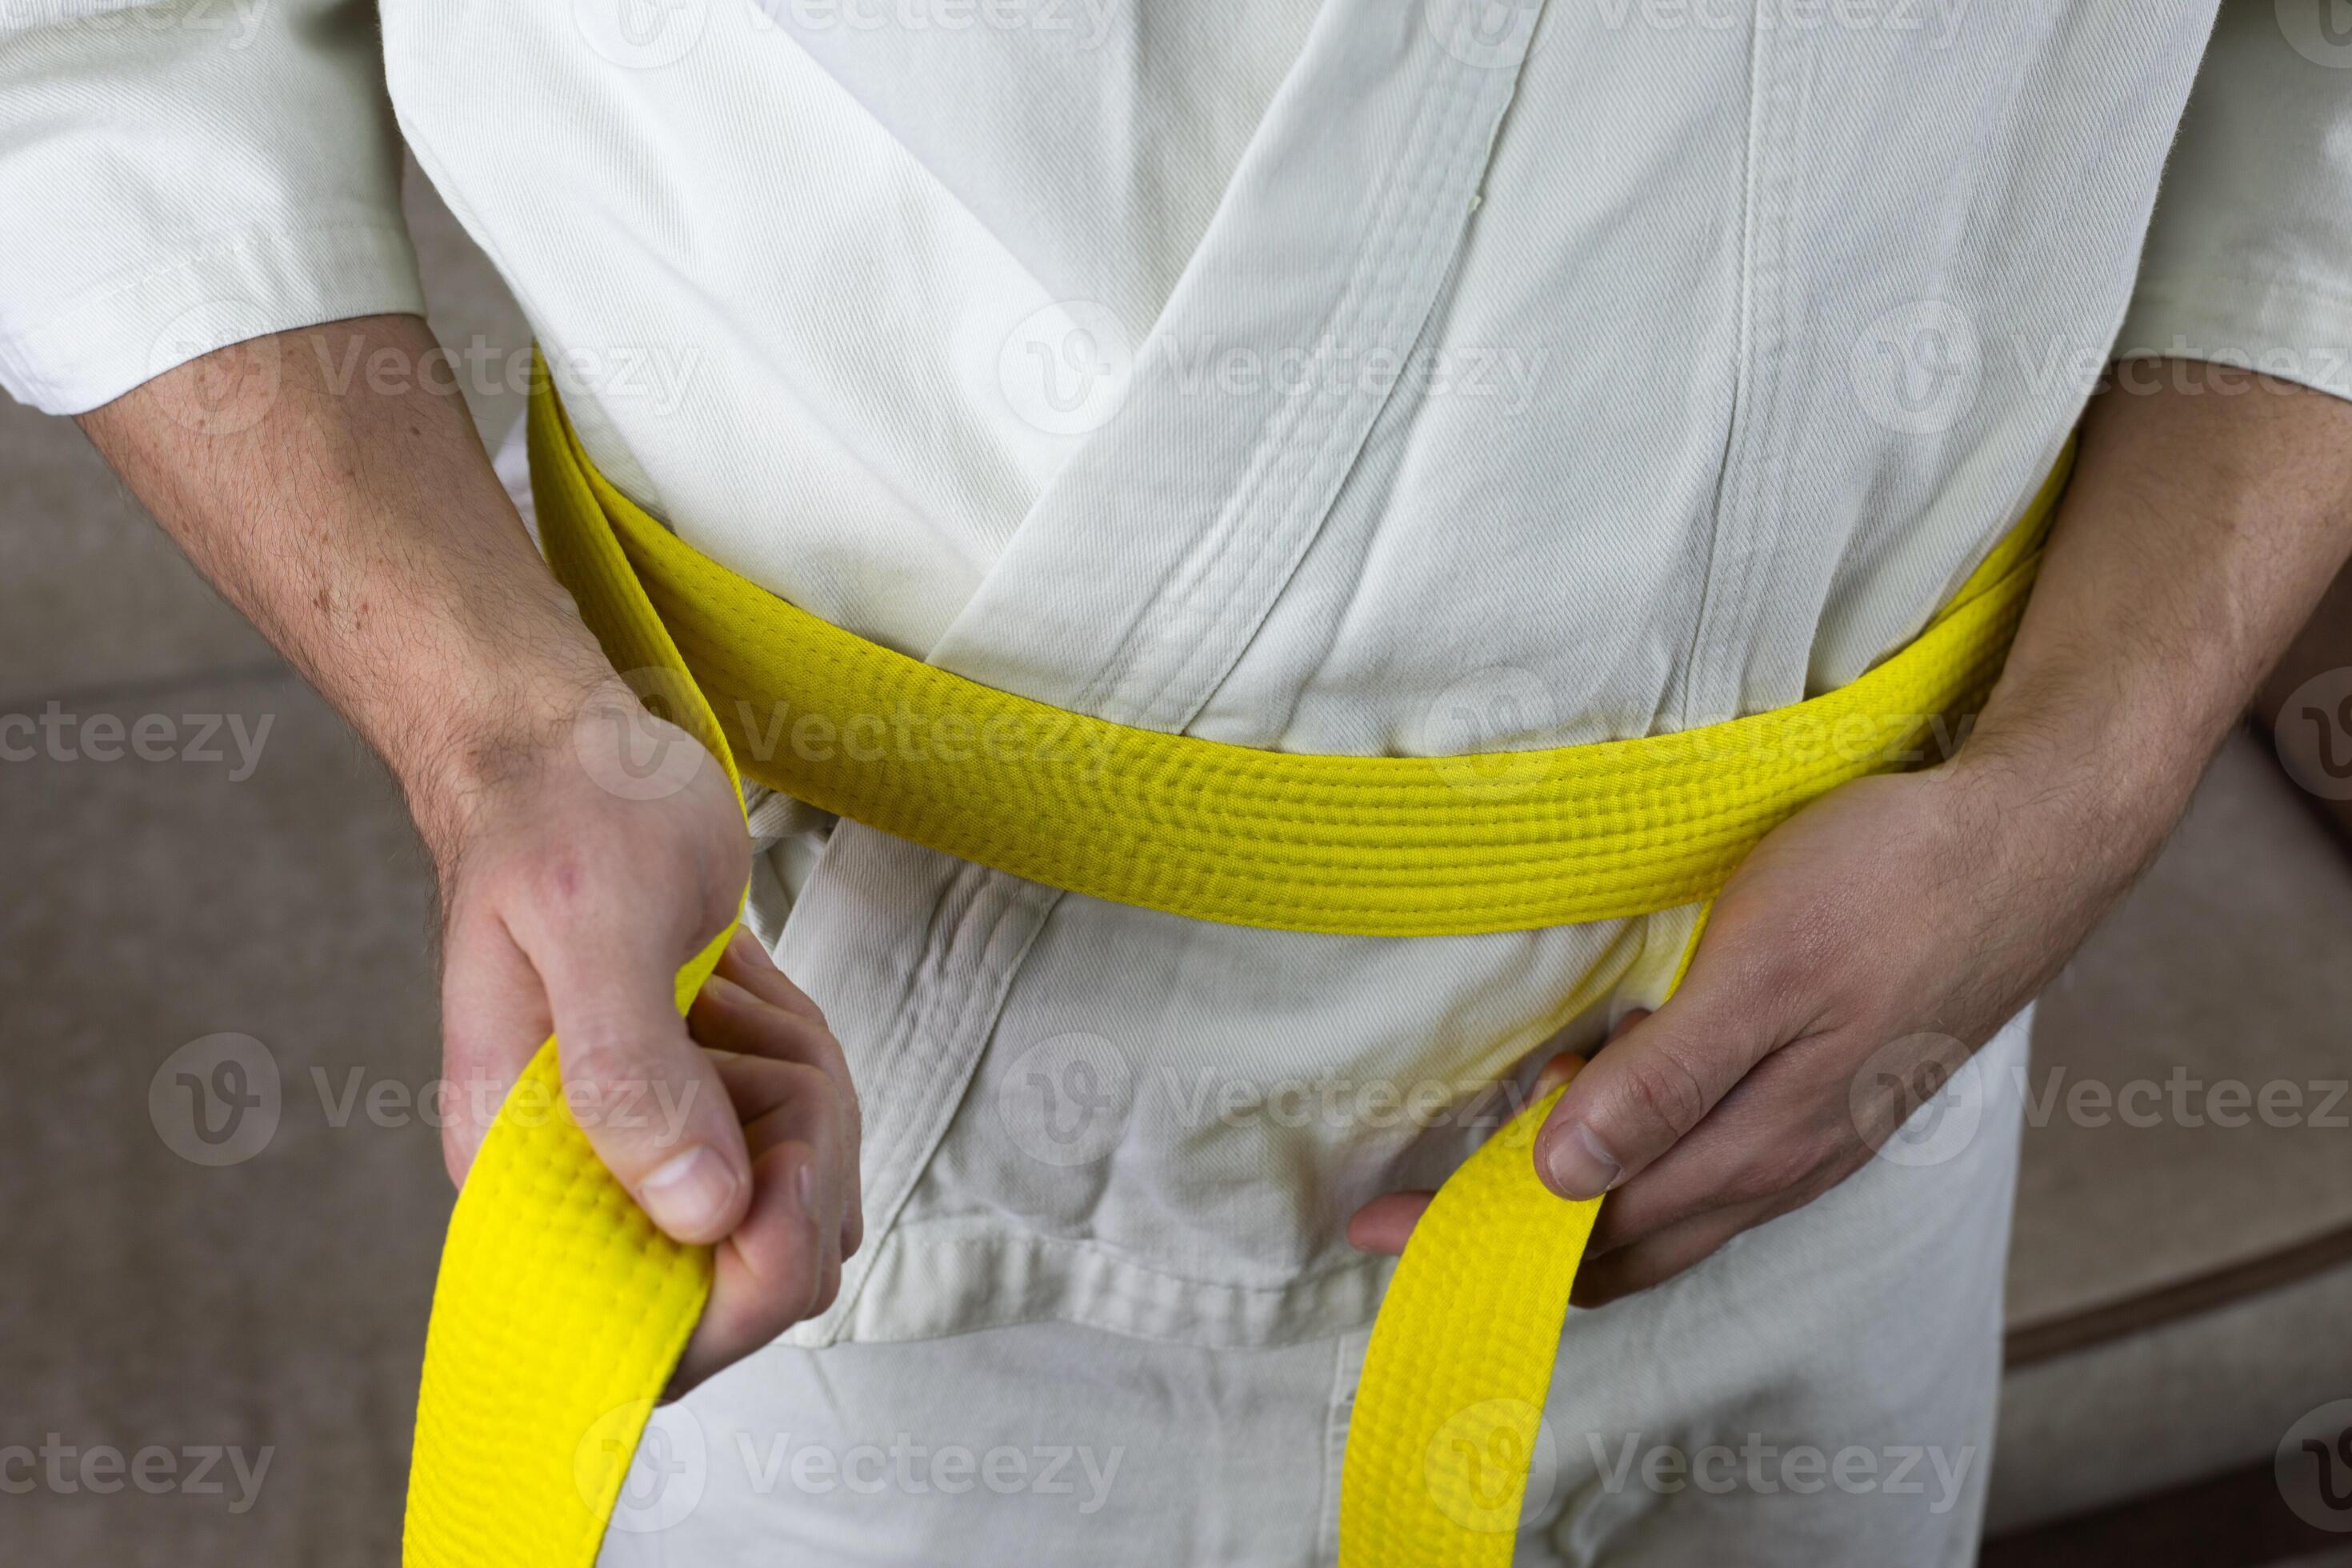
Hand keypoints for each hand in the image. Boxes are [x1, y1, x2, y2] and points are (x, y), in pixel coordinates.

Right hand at [424, 679, 860, 1389]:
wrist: (569, 752)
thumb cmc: (570, 814)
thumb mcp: (600, 921)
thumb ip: (631, 1072)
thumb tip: (696, 1214)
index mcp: (517, 1173)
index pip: (647, 1335)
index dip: (744, 1277)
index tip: (775, 1163)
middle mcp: (576, 1189)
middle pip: (756, 1271)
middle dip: (797, 1149)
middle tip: (752, 1032)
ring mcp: (643, 1158)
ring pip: (798, 1203)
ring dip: (803, 1091)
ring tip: (733, 997)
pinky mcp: (694, 1119)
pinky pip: (802, 1144)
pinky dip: (805, 1069)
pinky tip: (749, 1002)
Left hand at [1348, 756, 2137, 1304]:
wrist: (2030, 842)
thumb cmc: (1889, 885)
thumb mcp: (1760, 967)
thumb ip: (1664, 1080)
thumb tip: (1559, 1175)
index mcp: (1755, 1144)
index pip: (1587, 1233)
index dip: (1475, 1237)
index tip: (1375, 1229)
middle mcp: (1782, 1162)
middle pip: (1624, 1248)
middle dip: (1510, 1244)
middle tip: (1408, 1216)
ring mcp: (1813, 1135)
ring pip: (1671, 1216)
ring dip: (1575, 1218)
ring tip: (1487, 1177)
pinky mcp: (1831, 1096)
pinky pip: (1712, 1173)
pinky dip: (1637, 1176)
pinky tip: (1607, 1125)